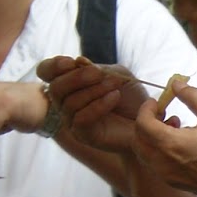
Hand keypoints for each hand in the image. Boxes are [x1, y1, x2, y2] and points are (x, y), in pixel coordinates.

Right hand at [37, 55, 151, 153]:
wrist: (149, 122)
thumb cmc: (132, 99)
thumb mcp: (117, 75)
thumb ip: (98, 68)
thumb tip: (78, 61)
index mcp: (71, 84)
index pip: (46, 73)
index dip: (53, 66)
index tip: (70, 62)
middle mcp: (66, 102)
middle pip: (55, 88)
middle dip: (78, 78)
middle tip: (99, 74)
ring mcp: (72, 120)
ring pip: (70, 102)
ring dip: (94, 90)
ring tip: (116, 87)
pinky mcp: (82, 135)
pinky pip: (81, 118)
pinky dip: (99, 105)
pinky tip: (115, 98)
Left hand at [131, 82, 196, 196]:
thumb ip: (193, 96)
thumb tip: (176, 84)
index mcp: (170, 144)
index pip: (142, 123)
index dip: (147, 108)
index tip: (159, 101)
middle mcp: (162, 162)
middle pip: (138, 139)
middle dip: (146, 121)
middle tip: (164, 111)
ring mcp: (166, 175)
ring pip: (144, 152)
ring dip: (151, 136)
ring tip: (175, 126)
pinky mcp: (174, 183)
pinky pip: (154, 163)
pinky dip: (158, 149)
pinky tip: (182, 143)